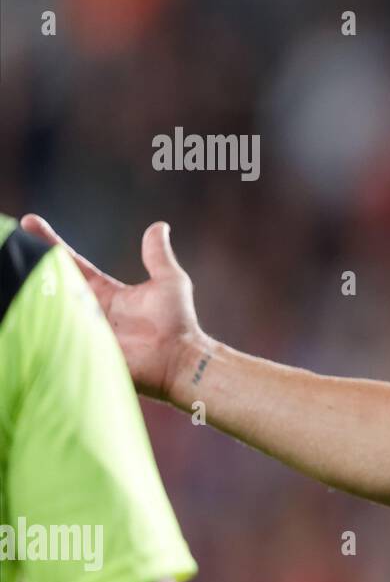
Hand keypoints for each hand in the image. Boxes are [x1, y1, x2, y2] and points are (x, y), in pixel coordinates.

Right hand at [20, 215, 204, 403]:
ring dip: (30, 290)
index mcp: (105, 292)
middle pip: (53, 283)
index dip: (50, 243)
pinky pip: (56, 335)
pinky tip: (21, 306)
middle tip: (8, 243)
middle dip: (30, 265)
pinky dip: (41, 324)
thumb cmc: (177, 322)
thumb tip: (158, 225)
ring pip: (49, 307)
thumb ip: (158, 255)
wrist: (180, 359)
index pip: (72, 263)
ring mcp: (85, 329)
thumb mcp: (168, 281)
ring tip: (8, 265)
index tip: (29, 221)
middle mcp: (91, 309)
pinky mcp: (84, 348)